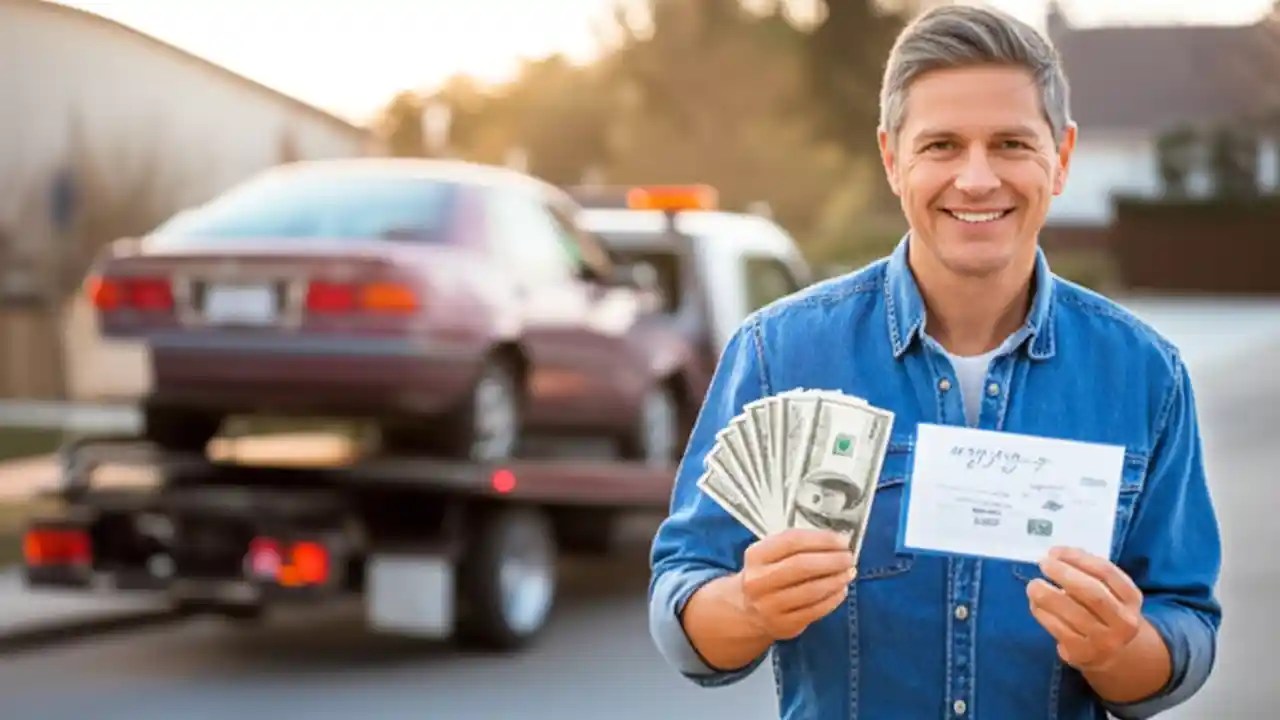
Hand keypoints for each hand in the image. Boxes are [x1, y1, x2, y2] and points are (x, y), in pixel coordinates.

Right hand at [739, 528, 855, 640]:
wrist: (746, 611)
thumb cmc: (767, 576)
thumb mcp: (770, 555)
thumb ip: (797, 546)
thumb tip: (836, 542)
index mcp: (756, 556)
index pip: (792, 541)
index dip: (822, 539)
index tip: (842, 540)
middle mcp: (759, 580)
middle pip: (803, 566)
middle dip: (832, 560)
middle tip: (849, 557)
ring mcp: (770, 605)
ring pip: (812, 590)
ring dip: (836, 580)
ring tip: (849, 572)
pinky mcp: (784, 625)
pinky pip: (815, 610)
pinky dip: (833, 599)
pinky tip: (841, 590)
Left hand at [1027, 546, 1143, 671]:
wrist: (1111, 653)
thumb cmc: (1102, 611)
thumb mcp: (1107, 590)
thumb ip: (1087, 570)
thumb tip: (1057, 554)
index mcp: (1132, 599)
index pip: (1106, 572)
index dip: (1078, 558)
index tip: (1055, 552)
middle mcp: (1124, 621)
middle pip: (1093, 593)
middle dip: (1064, 575)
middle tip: (1044, 565)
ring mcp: (1104, 640)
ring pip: (1073, 613)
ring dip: (1047, 594)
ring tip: (1034, 585)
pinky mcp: (1082, 653)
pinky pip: (1058, 629)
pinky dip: (1042, 612)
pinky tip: (1035, 603)